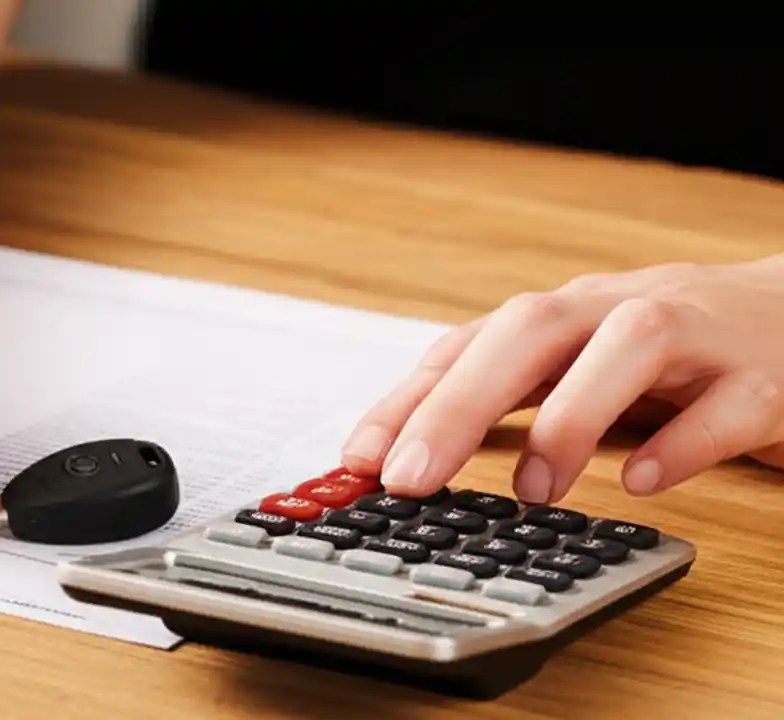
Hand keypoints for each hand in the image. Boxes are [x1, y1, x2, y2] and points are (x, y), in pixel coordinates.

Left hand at [341, 257, 783, 502]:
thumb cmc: (677, 349)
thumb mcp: (579, 366)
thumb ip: (512, 400)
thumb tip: (413, 454)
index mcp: (565, 315)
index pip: (469, 345)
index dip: (407, 399)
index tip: (357, 460)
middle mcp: (618, 311)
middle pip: (530, 331)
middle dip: (459, 403)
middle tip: (410, 476)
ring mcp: (697, 335)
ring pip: (629, 347)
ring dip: (570, 417)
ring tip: (532, 491)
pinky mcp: (768, 374)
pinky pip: (728, 402)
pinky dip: (685, 441)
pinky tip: (644, 482)